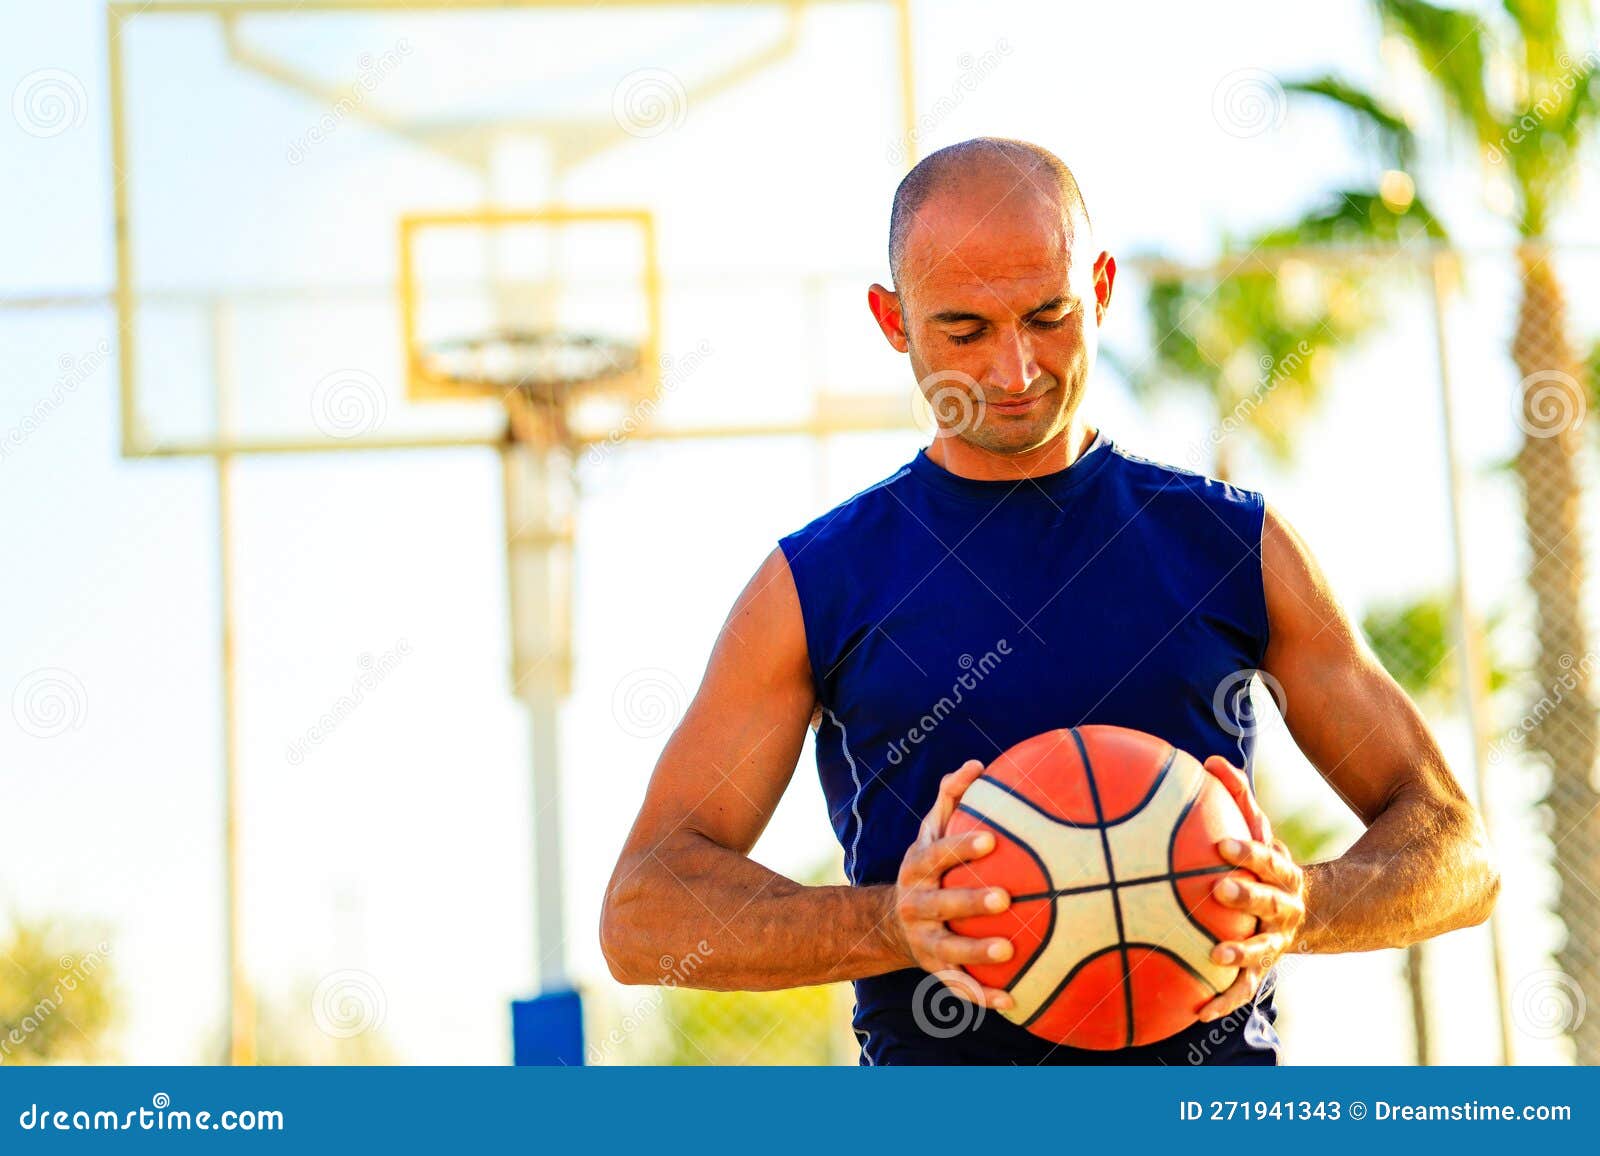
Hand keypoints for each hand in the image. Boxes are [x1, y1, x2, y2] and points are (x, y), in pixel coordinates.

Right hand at [888, 759, 1015, 1010]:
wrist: (893, 922)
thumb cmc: (929, 865)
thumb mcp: (931, 831)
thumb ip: (951, 799)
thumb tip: (976, 763)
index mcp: (918, 867)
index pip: (938, 854)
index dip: (962, 847)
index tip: (992, 840)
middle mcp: (917, 905)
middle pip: (941, 905)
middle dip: (970, 902)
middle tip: (1004, 897)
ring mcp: (924, 941)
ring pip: (949, 951)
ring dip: (977, 953)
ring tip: (1009, 951)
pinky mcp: (935, 971)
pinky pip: (959, 987)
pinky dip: (983, 996)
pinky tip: (1014, 1000)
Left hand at [1196, 755, 1305, 1022]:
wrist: (1330, 914)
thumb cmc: (1276, 865)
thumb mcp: (1264, 832)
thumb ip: (1239, 798)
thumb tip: (1209, 760)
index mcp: (1287, 875)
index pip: (1270, 860)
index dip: (1250, 853)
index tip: (1223, 845)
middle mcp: (1288, 909)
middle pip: (1271, 902)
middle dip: (1248, 896)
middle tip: (1219, 889)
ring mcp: (1280, 940)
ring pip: (1263, 949)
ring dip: (1240, 953)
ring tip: (1213, 955)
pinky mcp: (1266, 965)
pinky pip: (1245, 986)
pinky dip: (1224, 1000)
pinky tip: (1196, 1014)